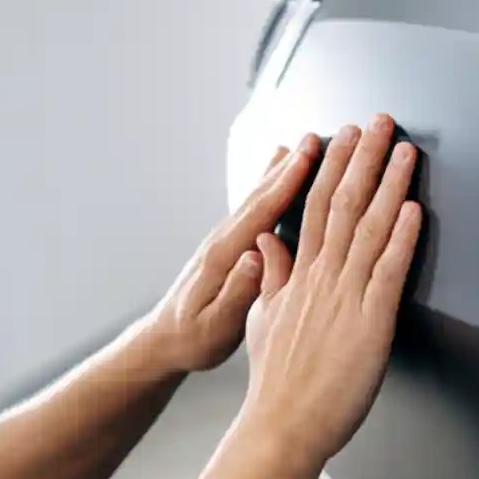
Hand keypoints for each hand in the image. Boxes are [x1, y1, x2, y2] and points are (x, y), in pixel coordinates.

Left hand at [143, 134, 322, 373]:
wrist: (163, 341)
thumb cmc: (192, 340)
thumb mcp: (215, 327)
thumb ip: (236, 291)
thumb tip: (254, 257)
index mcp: (224, 257)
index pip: (262, 212)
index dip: (287, 182)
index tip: (309, 155)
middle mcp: (224, 240)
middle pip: (261, 195)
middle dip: (289, 166)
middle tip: (316, 138)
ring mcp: (225, 239)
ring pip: (257, 197)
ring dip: (280, 170)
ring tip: (301, 146)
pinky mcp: (229, 245)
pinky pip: (255, 208)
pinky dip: (269, 186)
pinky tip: (277, 175)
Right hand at [243, 114, 421, 465]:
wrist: (281, 425)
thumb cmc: (277, 380)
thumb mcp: (264, 319)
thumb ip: (272, 276)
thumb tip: (268, 243)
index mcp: (298, 274)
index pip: (315, 206)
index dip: (333, 166)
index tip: (343, 135)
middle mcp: (321, 277)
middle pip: (344, 203)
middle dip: (363, 158)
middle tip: (379, 121)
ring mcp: (345, 297)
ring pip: (369, 228)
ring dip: (390, 184)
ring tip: (404, 149)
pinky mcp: (370, 323)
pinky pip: (388, 271)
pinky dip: (403, 238)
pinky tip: (414, 208)